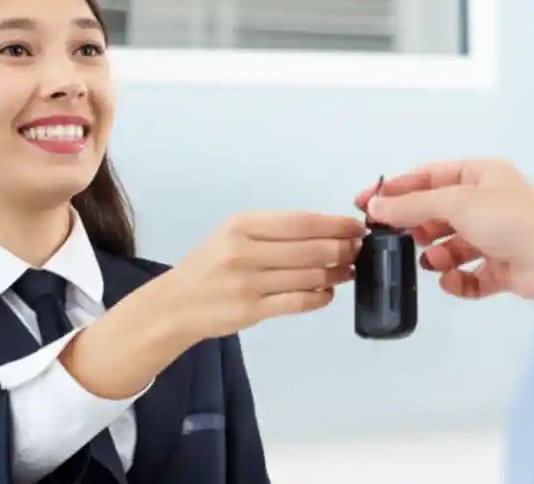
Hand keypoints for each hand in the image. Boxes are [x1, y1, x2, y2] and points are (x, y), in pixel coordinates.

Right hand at [163, 211, 364, 340]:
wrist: (176, 303)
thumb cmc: (210, 265)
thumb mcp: (234, 233)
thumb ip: (275, 230)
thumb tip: (326, 229)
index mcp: (242, 225)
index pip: (301, 222)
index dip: (335, 224)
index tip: (355, 226)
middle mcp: (244, 252)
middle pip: (310, 249)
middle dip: (343, 248)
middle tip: (358, 249)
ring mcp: (248, 283)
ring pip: (308, 276)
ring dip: (336, 273)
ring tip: (348, 270)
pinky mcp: (251, 311)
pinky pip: (297, 302)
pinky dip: (320, 297)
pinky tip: (327, 292)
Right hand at [355, 160, 533, 299]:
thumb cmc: (518, 221)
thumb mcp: (455, 202)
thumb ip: (412, 204)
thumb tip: (379, 205)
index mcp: (483, 176)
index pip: (430, 176)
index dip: (398, 189)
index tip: (368, 201)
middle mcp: (490, 204)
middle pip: (439, 212)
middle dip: (418, 226)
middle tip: (395, 235)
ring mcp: (497, 237)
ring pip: (452, 246)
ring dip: (437, 255)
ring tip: (433, 259)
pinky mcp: (503, 268)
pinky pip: (469, 276)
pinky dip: (457, 280)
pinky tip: (451, 280)